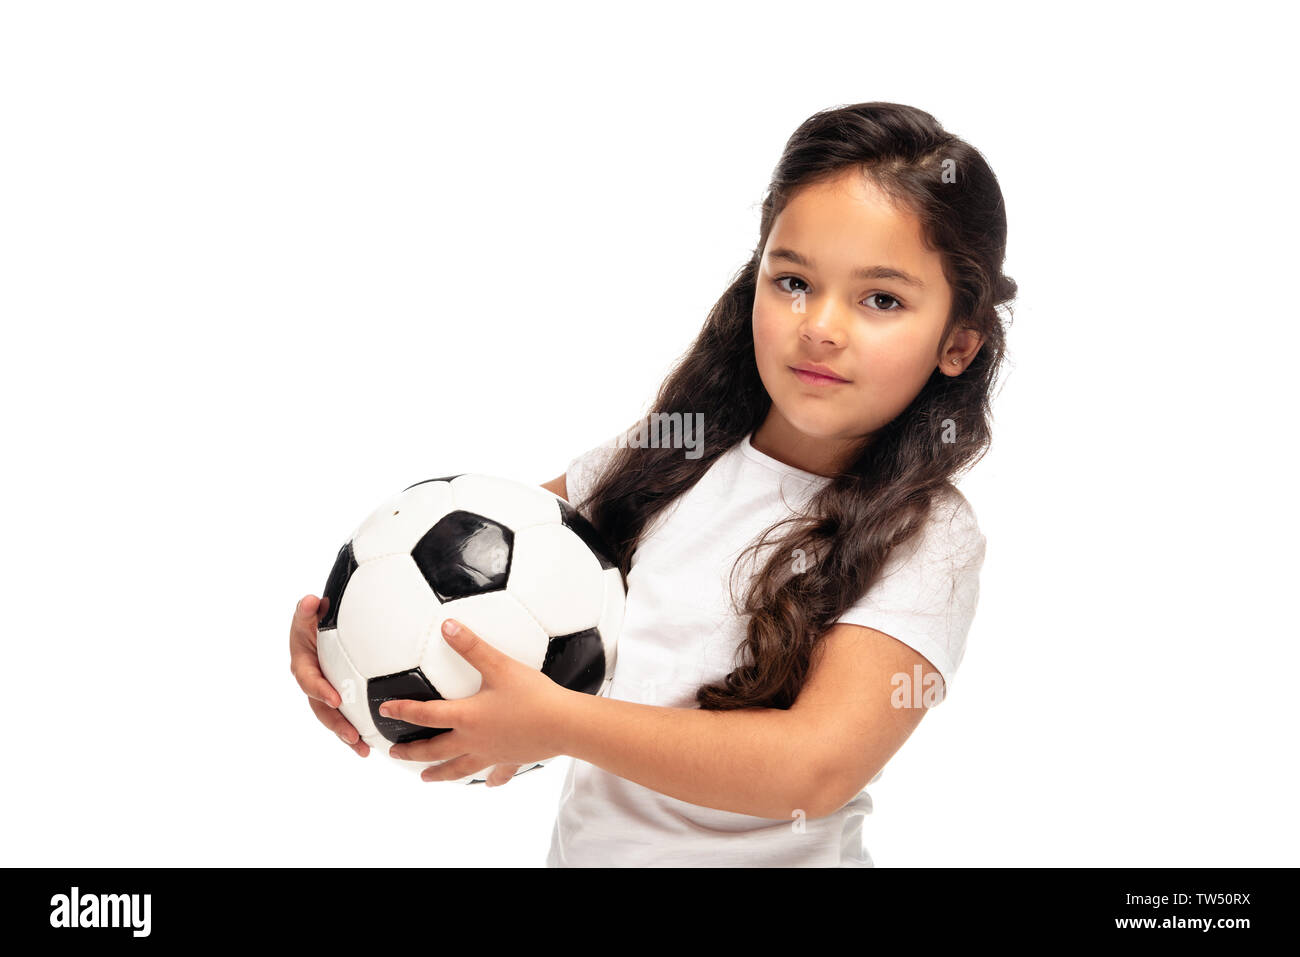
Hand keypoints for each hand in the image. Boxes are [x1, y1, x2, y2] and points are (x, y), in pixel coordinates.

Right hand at [289, 594, 368, 756]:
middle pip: (320, 708)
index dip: (320, 690)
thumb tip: (310, 602)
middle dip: (335, 724)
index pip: (309, 679)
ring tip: (363, 750)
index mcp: (303, 664)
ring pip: (333, 718)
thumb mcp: (308, 612)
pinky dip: (357, 729)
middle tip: (352, 736)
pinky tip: (374, 743)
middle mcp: (313, 682)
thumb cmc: (315, 618)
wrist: (323, 624)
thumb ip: (306, 609)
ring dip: (347, 735)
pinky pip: (346, 715)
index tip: (336, 700)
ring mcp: (325, 692)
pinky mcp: (339, 697)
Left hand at [380, 618, 571, 783]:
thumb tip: (448, 626)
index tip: (384, 712)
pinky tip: (489, 783)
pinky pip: (497, 773)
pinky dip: (490, 779)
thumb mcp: (500, 665)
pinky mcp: (512, 760)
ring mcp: (492, 754)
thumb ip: (472, 646)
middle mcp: (474, 740)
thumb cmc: (533, 695)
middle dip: (412, 752)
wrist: (564, 724)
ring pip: (458, 768)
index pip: (426, 715)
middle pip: (435, 750)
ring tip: (426, 778)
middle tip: (394, 753)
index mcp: (467, 717)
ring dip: (439, 773)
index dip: (403, 712)